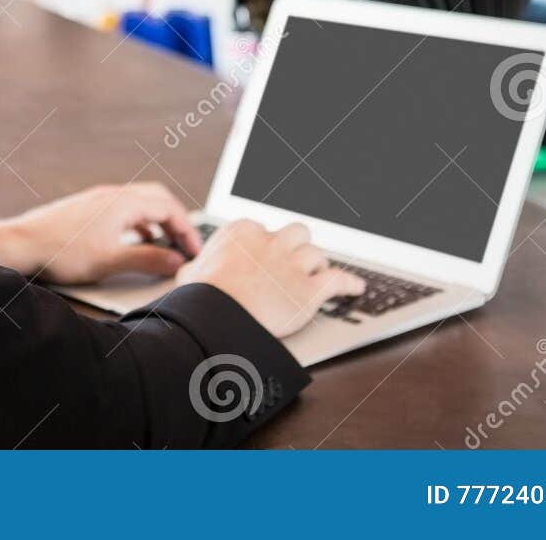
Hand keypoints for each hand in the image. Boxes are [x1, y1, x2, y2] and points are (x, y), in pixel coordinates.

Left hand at [0, 182, 202, 284]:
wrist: (21, 244)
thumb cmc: (61, 251)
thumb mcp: (110, 261)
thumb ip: (147, 260)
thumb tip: (176, 261)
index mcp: (123, 203)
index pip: (169, 209)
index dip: (187, 231)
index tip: (195, 252)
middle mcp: (113, 194)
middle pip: (158, 199)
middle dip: (176, 220)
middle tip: (186, 244)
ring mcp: (100, 199)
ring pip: (141, 202)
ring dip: (158, 221)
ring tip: (167, 245)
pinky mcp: (89, 207)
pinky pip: (125, 208)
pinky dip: (140, 222)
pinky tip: (136, 241)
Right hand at [177, 219, 363, 337]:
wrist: (218, 315)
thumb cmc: (200, 297)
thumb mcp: (189, 274)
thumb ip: (196, 267)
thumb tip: (191, 271)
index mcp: (243, 232)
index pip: (263, 230)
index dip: (267, 246)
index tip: (267, 256)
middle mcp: (271, 242)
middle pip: (297, 233)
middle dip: (297, 246)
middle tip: (296, 259)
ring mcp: (292, 264)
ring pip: (316, 255)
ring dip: (317, 266)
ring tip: (317, 274)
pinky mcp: (309, 290)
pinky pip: (338, 280)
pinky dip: (348, 284)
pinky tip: (355, 287)